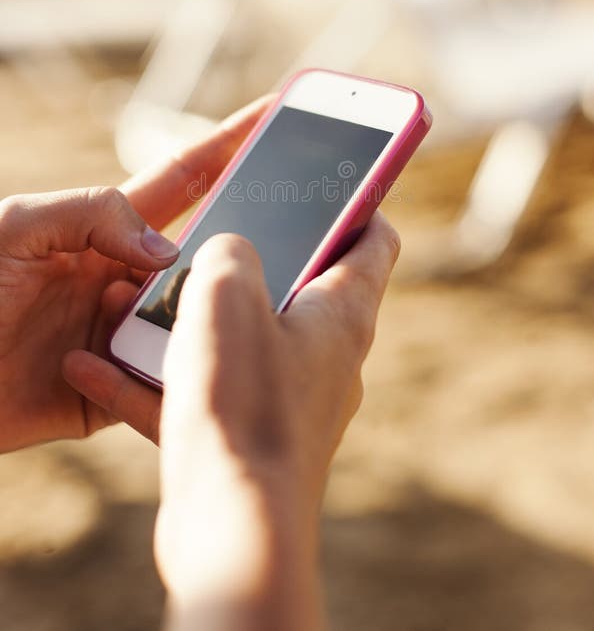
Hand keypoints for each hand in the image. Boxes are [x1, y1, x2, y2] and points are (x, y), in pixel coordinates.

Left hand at [0, 98, 269, 451]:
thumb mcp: (17, 225)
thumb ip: (95, 216)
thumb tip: (171, 254)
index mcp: (106, 230)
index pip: (186, 179)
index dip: (231, 144)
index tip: (279, 114)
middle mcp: (126, 279)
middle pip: (207, 253)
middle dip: (259, 234)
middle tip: (316, 219)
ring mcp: (123, 334)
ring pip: (197, 323)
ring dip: (224, 317)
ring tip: (261, 306)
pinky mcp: (111, 392)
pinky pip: (162, 387)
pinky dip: (181, 381)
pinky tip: (203, 373)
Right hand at [154, 213, 399, 629]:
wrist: (232, 527)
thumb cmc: (243, 402)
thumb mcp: (229, 293)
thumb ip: (230, 251)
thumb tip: (228, 249)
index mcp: (343, 312)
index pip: (374, 240)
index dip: (357, 203)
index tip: (326, 185)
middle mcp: (328, 356)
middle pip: (306, 287)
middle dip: (258, 258)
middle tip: (214, 234)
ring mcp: (292, 400)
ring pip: (245, 340)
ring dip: (195, 321)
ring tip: (140, 302)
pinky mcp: (252, 438)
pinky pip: (207, 392)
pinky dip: (163, 378)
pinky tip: (99, 368)